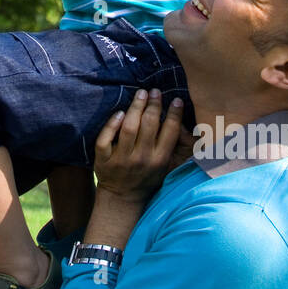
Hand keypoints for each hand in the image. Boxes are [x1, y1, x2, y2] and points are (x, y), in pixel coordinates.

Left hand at [93, 89, 183, 205]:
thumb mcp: (165, 166)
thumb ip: (173, 147)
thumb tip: (184, 123)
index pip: (170, 131)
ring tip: (141, 94)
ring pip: (129, 128)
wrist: (123, 197)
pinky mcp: (103, 161)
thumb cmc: (147, 176)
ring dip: (135, 107)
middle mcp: (142, 159)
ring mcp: (121, 160)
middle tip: (155, 91)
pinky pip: (106, 139)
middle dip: (153, 105)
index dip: (174, 113)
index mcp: (160, 159)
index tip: (176, 100)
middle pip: (149, 125)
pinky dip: (112, 124)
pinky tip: (119, 112)